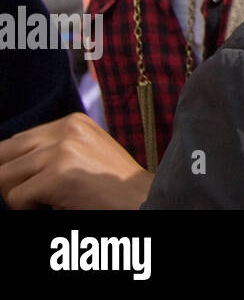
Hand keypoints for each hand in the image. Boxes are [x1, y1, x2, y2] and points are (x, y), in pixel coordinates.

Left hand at [0, 113, 151, 208]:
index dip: (15, 168)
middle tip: (37, 197)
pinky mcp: (58, 173)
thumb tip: (6, 164)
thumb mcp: (82, 155)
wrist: (142, 202)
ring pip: (3, 178)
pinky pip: (15, 198)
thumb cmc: (111, 188)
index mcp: (73, 121)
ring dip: (20, 196)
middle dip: (11, 181)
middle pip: (3, 154)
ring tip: (51, 201)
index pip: (16, 142)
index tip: (33, 184)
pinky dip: (29, 210)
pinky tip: (58, 206)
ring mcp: (61, 149)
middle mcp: (65, 129)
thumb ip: (49, 151)